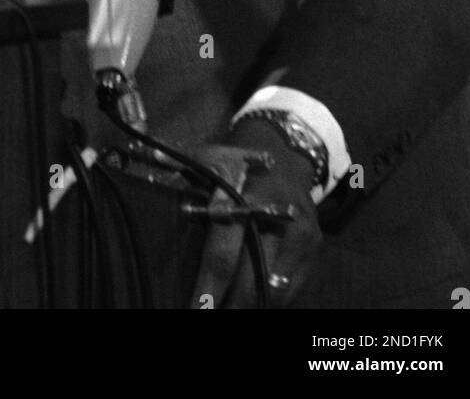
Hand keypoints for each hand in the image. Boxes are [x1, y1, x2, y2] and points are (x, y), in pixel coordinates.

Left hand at [190, 118, 322, 308]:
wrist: (284, 155)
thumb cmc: (235, 164)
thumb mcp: (207, 164)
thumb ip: (184, 186)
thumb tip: (157, 204)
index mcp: (242, 196)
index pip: (223, 254)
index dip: (209, 288)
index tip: (196, 308)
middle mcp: (274, 216)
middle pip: (249, 279)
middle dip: (228, 305)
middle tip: (209, 314)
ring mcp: (298, 233)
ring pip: (273, 289)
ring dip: (249, 305)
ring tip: (228, 309)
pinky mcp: (313, 245)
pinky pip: (291, 287)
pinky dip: (271, 298)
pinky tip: (252, 300)